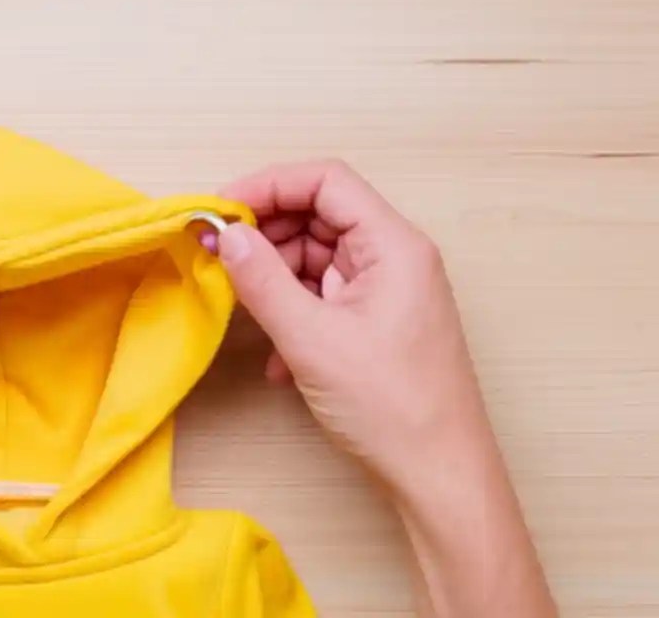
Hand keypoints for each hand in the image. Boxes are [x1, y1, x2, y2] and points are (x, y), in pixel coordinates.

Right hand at [214, 160, 482, 487]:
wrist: (438, 475)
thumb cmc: (392, 408)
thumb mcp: (311, 339)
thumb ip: (262, 280)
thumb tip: (224, 234)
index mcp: (394, 246)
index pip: (326, 182)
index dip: (269, 186)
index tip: (221, 210)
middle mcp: (396, 258)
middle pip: (320, 216)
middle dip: (267, 233)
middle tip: (220, 256)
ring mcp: (388, 292)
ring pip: (318, 258)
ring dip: (275, 278)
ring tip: (244, 308)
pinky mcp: (378, 324)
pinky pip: (326, 296)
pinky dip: (292, 311)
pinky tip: (274, 356)